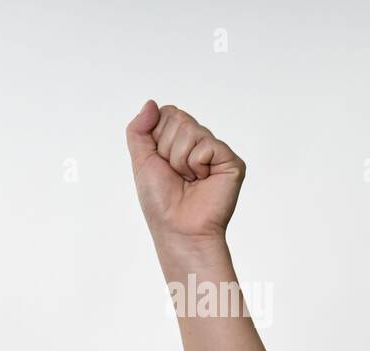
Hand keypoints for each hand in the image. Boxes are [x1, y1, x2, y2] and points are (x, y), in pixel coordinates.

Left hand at [125, 100, 243, 245]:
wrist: (177, 227)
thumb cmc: (160, 201)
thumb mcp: (141, 162)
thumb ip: (139, 131)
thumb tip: (150, 103)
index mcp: (179, 142)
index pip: (166, 114)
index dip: (156, 137)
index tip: (160, 163)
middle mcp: (199, 143)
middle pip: (178, 118)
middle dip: (167, 149)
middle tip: (175, 174)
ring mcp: (216, 151)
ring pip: (190, 131)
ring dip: (179, 159)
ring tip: (188, 179)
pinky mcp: (231, 161)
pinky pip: (206, 145)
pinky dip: (196, 165)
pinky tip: (201, 180)